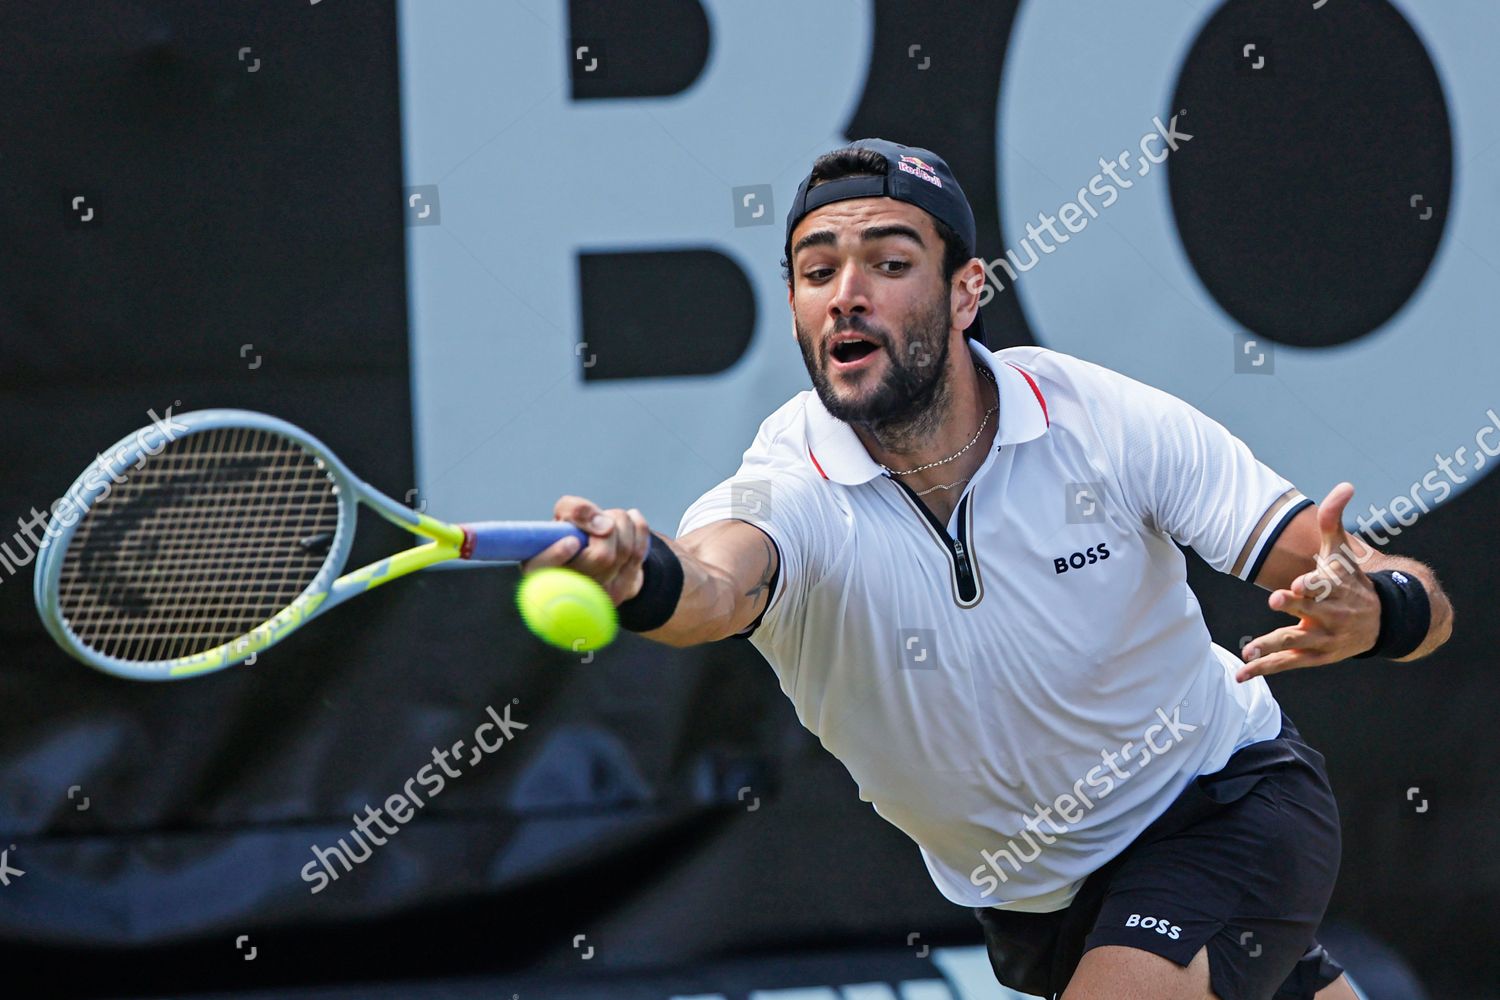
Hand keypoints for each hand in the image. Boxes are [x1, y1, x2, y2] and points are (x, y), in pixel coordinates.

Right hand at [521, 495, 651, 604]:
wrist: (596, 555)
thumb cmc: (571, 532)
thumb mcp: (563, 515)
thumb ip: (573, 510)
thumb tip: (604, 525)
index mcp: (540, 570)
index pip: (542, 569)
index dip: (557, 557)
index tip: (571, 542)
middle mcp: (567, 589)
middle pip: (601, 557)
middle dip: (609, 526)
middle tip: (602, 517)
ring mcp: (596, 594)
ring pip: (623, 552)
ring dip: (621, 523)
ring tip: (610, 519)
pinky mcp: (620, 590)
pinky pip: (638, 553)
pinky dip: (638, 528)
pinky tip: (631, 518)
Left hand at [1236, 482, 1380, 681]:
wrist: (1384, 621)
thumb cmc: (1352, 581)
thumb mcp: (1343, 552)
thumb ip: (1334, 520)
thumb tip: (1345, 485)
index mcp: (1335, 588)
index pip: (1323, 586)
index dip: (1310, 585)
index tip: (1297, 584)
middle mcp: (1331, 615)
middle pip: (1311, 612)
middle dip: (1294, 608)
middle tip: (1276, 601)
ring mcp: (1324, 639)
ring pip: (1297, 643)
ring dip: (1272, 647)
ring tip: (1249, 652)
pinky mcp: (1316, 656)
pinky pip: (1288, 664)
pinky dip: (1264, 669)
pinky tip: (1242, 674)